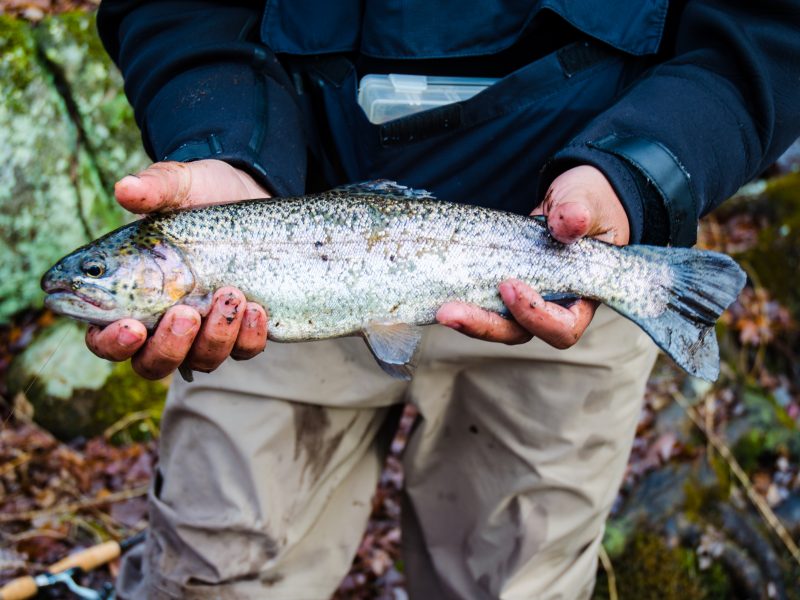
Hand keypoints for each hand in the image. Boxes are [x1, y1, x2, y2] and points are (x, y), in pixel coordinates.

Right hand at [86, 160, 269, 378]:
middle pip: (151, 364)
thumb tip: (127, 188)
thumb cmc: (202, 193)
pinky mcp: (242, 328)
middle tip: (186, 312)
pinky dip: (249, 336)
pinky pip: (244, 350)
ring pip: (201, 361)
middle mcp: (163, 322)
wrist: (252, 194)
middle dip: (169, 346)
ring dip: (215, 337)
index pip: (104, 338)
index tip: (131, 326)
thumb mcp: (180, 185)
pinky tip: (256, 308)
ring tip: (230, 294)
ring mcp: (205, 330)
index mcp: (128, 295)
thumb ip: (154, 189)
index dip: (112, 343)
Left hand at [436, 165, 629, 348]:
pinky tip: (440, 295)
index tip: (509, 285)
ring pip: (497, 324)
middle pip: (520, 333)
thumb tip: (570, 221)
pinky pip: (482, 304)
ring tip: (442, 310)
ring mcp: (524, 301)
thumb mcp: (588, 202)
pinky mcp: (501, 289)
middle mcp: (552, 307)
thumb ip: (579, 212)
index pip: (562, 327)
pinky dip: (463, 301)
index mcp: (582, 297)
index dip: (535, 316)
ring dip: (469, 319)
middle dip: (485, 325)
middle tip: (452, 311)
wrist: (573, 200)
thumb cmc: (589, 206)